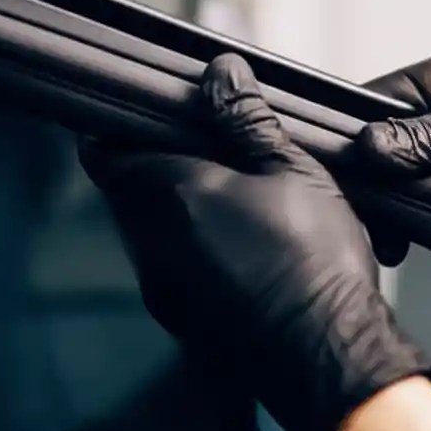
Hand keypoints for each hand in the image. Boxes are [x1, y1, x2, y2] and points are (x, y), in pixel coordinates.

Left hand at [80, 53, 430, 430]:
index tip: (153, 111)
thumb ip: (248, 118)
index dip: (121, 124)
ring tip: (242, 197)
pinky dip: (198, 249)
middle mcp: (151, 243)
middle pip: (128, 189)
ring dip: (182, 208)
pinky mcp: (186, 319)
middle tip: (213, 147)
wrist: (327, 358)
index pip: (102, 148)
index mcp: (169, 194)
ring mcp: (164, 288)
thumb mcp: (293, 170)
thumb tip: (221, 73)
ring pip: (152, 231)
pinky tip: (250, 247)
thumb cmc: (314, 262)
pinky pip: (176, 269)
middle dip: (160, 163)